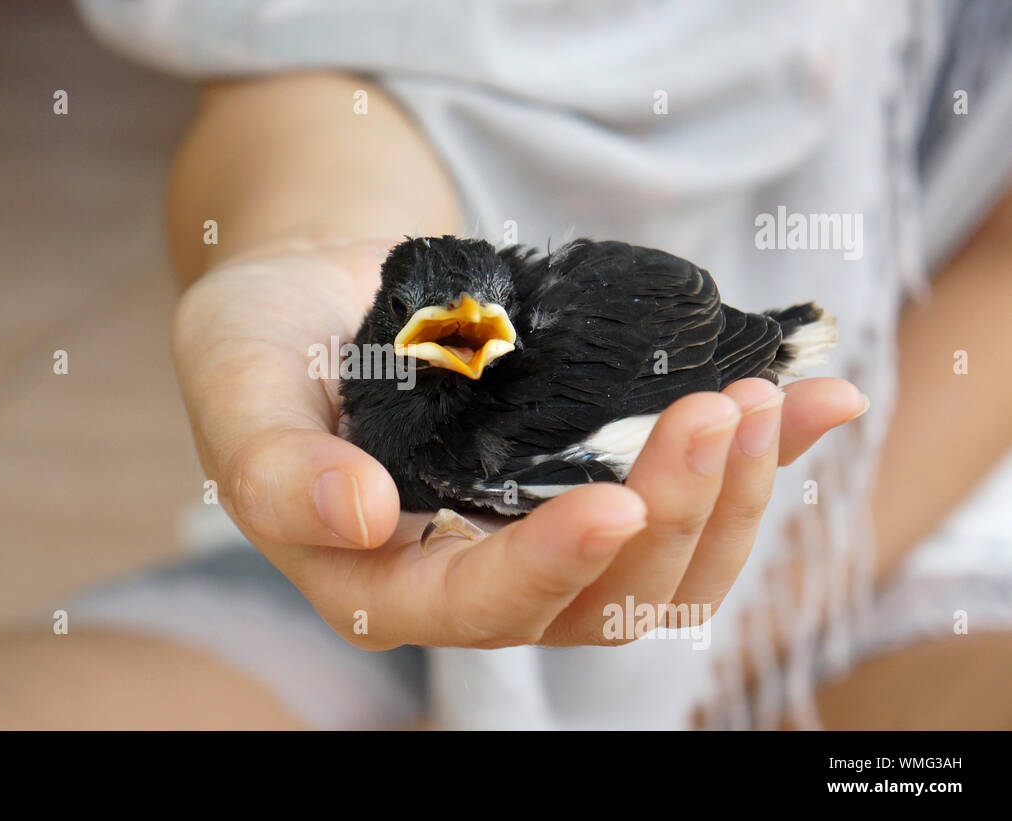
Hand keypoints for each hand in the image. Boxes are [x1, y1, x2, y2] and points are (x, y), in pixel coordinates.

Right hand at [172, 240, 868, 647]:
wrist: (327, 292)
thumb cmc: (264, 340)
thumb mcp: (236, 382)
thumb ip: (273, 464)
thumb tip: (359, 518)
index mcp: (383, 581)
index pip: (478, 609)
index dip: (548, 570)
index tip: (615, 500)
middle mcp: (475, 579)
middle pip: (598, 602)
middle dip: (671, 513)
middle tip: (717, 407)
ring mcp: (546, 537)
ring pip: (665, 571)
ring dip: (734, 497)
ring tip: (767, 396)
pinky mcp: (597, 483)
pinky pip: (698, 501)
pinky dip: (770, 459)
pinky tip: (820, 400)